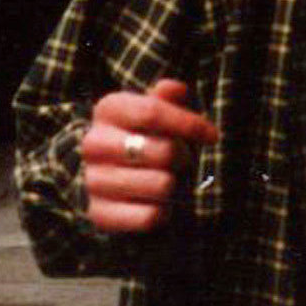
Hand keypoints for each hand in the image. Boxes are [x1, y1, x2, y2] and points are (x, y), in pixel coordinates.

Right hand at [80, 79, 217, 234]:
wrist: (100, 177)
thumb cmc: (138, 137)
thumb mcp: (149, 112)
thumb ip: (164, 99)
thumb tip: (176, 90)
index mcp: (108, 110)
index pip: (153, 112)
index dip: (190, 124)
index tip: (212, 135)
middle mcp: (95, 143)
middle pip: (165, 151)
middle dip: (184, 157)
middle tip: (181, 160)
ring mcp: (93, 180)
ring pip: (162, 185)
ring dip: (174, 186)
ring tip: (165, 180)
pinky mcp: (99, 214)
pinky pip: (150, 216)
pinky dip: (163, 213)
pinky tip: (155, 203)